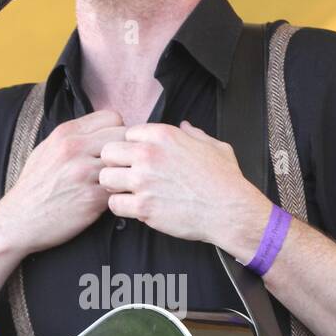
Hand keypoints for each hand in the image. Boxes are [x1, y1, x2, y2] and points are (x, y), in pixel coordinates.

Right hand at [0, 109, 125, 254]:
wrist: (19, 220)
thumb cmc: (34, 187)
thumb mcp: (46, 150)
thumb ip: (72, 137)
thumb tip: (98, 130)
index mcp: (66, 133)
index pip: (112, 117)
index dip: (118, 130)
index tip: (115, 145)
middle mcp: (75, 148)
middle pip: (124, 136)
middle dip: (127, 150)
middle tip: (122, 164)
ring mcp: (84, 173)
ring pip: (126, 162)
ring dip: (126, 173)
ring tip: (116, 182)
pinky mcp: (92, 198)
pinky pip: (120, 189)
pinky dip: (119, 194)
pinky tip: (110, 198)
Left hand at [98, 120, 270, 254]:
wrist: (230, 210)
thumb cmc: (224, 179)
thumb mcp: (214, 146)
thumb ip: (194, 133)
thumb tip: (185, 126)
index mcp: (163, 135)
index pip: (126, 134)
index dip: (131, 147)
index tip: (139, 160)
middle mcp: (149, 154)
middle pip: (108, 152)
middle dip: (115, 164)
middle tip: (127, 176)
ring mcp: (143, 180)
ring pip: (105, 177)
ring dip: (114, 186)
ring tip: (128, 193)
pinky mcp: (143, 206)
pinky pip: (114, 204)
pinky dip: (121, 207)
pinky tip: (134, 208)